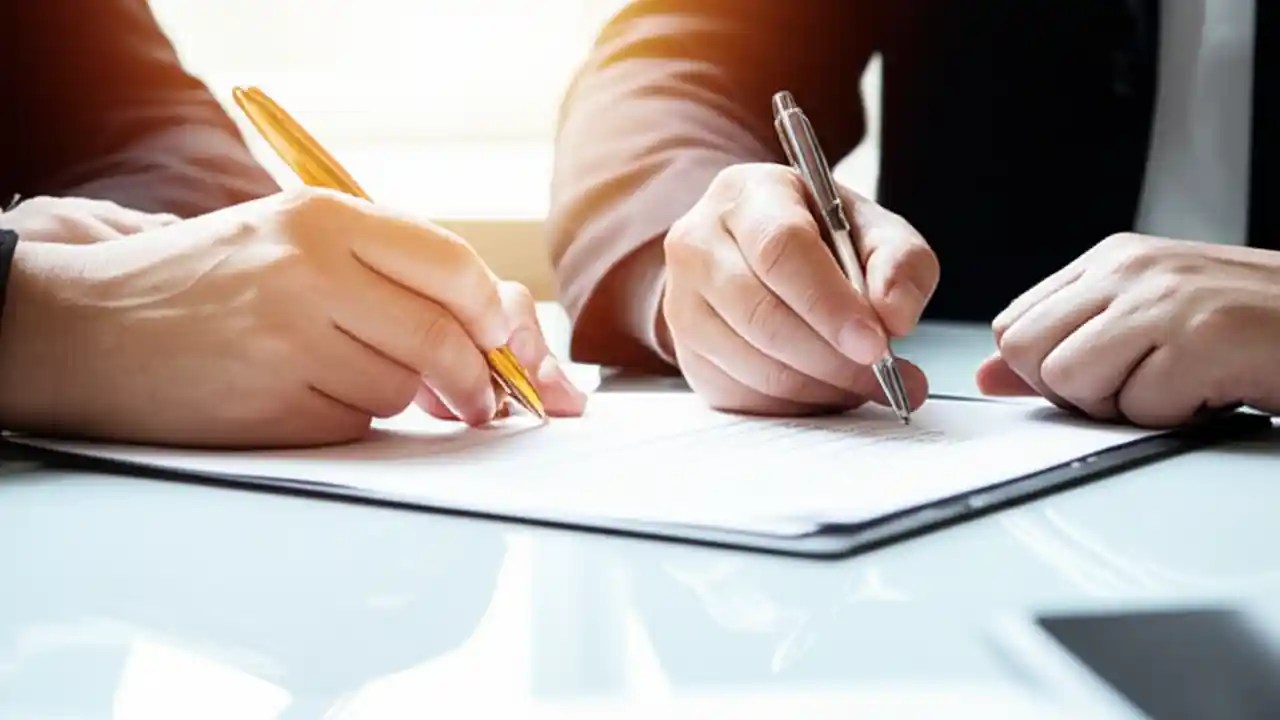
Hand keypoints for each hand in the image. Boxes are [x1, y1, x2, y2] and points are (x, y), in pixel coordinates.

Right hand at [0, 189, 583, 447]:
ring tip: (342, 371)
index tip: (508, 341)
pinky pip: (355, 423)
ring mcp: (287, 341)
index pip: (453, 266)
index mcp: (324, 217)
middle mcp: (309, 272)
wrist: (91, 325)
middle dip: (475, 378)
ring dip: (399, 397)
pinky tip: (302, 393)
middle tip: (480, 399)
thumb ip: (390, 267)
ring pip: (402, 388)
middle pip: (442, 338)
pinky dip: (351, 418)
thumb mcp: (297, 237)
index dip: (495, 313)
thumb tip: (502, 325)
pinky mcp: (269, 406)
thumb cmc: (212, 279)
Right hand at [661, 163, 936, 414]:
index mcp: (747, 195)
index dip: (830, 303)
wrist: (759, 254)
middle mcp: (699, 244)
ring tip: (863, 382)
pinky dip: (795, 405)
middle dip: (833, 358)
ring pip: (752, 365)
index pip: (781, 249)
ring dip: (820, 386)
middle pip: (762, 315)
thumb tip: (895, 317)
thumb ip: (901, 262)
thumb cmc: (818, 238)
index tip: (875, 343)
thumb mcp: (873, 231)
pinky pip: (742, 396)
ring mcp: (682, 303)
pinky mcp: (687, 354)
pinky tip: (825, 389)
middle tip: (886, 376)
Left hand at [977, 233, 1279, 425]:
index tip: (1103, 372)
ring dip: (1123, 406)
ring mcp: (1166, 298)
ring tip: (1179, 384)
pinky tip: (1214, 390)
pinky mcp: (1203, 338)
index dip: (1045, 368)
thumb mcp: (1147, 326)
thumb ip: (1064, 345)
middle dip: (1073, 391)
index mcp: (1112, 259)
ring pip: (1069, 380)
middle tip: (1141, 384)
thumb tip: (988, 375)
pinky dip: (1176, 417)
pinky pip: (1139, 407)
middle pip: (1024, 352)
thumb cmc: (1250, 331)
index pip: (1012, 324)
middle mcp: (1131, 268)